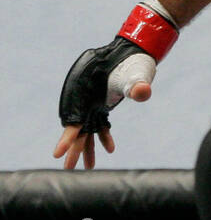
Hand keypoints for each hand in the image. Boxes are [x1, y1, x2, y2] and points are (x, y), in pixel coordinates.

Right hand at [57, 39, 156, 169]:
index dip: (66, 138)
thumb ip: (137, 84)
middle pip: (77, 128)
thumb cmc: (133, 61)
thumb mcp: (136, 73)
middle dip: (74, 149)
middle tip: (69, 168)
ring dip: (88, 147)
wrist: (134, 50)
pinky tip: (110, 149)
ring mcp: (94, 101)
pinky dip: (103, 135)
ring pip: (87, 129)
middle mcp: (86, 99)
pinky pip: (99, 123)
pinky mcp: (103, 103)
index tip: (58, 154)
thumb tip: (143, 92)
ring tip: (89, 167)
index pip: (73, 120)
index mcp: (85, 93)